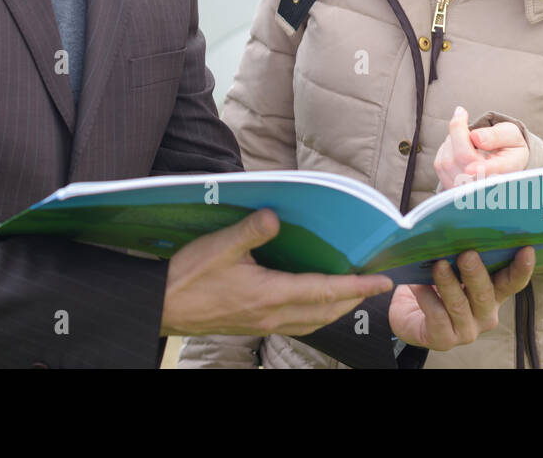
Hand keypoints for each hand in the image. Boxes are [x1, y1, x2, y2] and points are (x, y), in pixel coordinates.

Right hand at [160, 208, 392, 336]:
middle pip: (325, 311)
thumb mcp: (218, 245)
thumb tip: (275, 217)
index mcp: (269, 294)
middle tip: (375, 287)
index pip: (324, 291)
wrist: (161, 306)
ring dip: (337, 309)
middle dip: (354, 299)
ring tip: (351, 295)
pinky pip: (296, 325)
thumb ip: (250, 231)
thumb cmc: (187, 276)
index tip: (381, 282)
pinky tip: (312, 305)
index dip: (356, 286)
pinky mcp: (252, 325)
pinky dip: (315, 315)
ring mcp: (262, 324)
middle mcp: (272, 315)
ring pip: (312, 322)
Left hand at [388, 247, 535, 349]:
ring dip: (449, 283)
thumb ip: (462, 257)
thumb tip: (461, 229)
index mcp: (493, 296)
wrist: (410, 316)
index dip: (521, 269)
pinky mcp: (444, 339)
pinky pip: (436, 316)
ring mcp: (467, 330)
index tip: (526, 249)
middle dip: (476, 273)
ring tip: (439, 265)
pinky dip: (426, 296)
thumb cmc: (437, 287)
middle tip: (467, 254)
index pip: (512, 283)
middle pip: (485, 294)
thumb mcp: (453, 270)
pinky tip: (417, 284)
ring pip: (459, 305)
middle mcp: (485, 315)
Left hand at [434, 105, 528, 189]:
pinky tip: (458, 147)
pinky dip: (445, 150)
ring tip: (465, 136)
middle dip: (458, 131)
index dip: (482, 170)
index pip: (494, 171)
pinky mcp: (452, 188)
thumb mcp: (511, 135)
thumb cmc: (508, 147)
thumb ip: (497, 135)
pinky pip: (440, 165)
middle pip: (463, 158)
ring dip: (451, 141)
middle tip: (462, 114)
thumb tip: (476, 137)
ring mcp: (468, 191)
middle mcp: (488, 185)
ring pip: (448, 161)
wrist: (502, 163)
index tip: (470, 167)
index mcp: (508, 170)